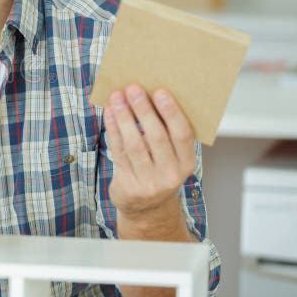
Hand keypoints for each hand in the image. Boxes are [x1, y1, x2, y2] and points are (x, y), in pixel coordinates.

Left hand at [103, 84, 195, 223]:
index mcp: (187, 163)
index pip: (183, 135)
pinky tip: (109, 113)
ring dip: (124, 117)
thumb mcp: (170, 157)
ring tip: (117, 96)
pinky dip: (113, 130)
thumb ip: (165, 132)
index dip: (172, 112)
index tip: (160, 91)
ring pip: (134, 144)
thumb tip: (148, 94)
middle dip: (144, 110)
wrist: (146, 208)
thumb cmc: (158, 170)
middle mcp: (170, 174)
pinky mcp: (128, 184)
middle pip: (156, 137)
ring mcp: (148, 182)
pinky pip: (118, 152)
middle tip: (133, 88)